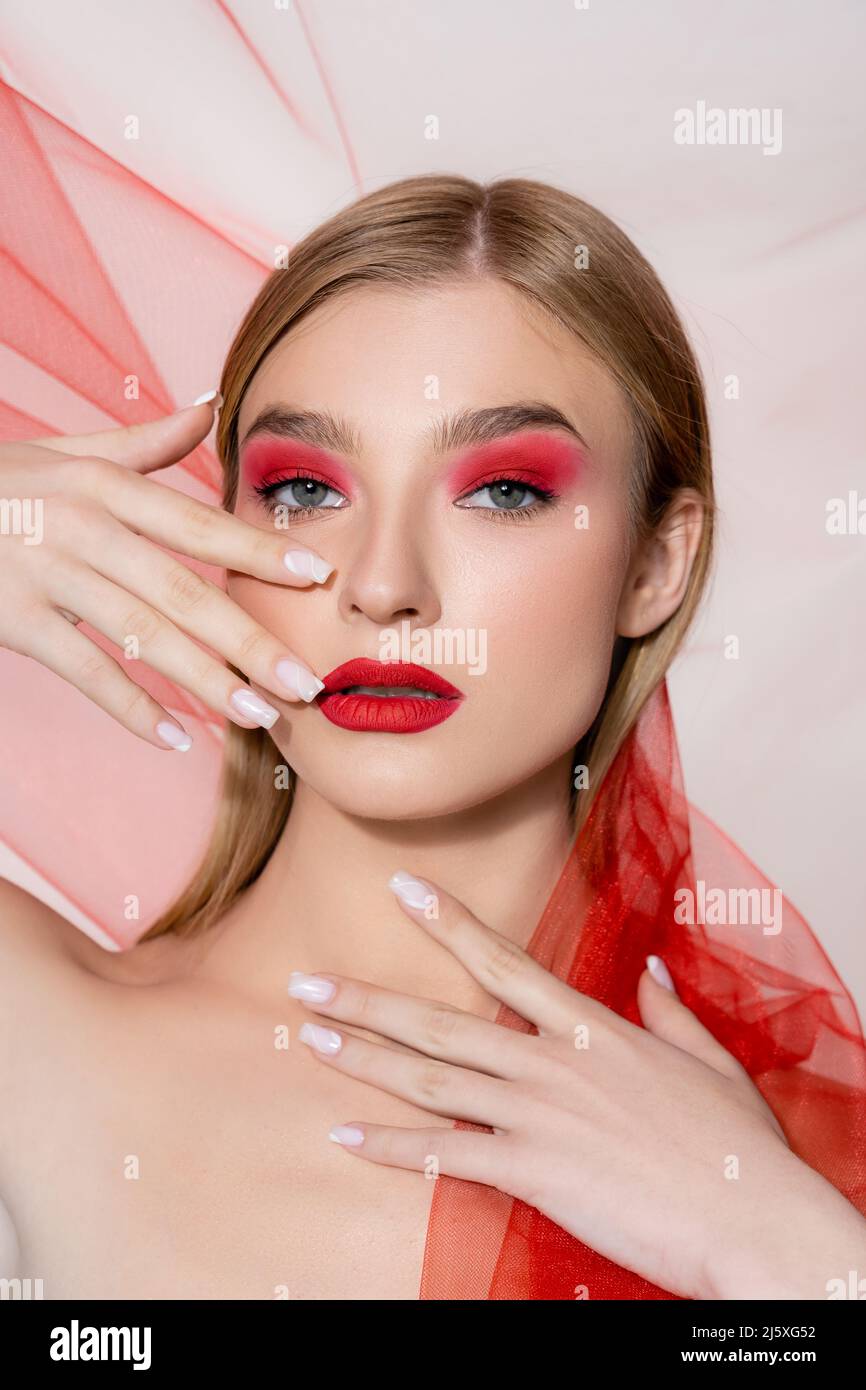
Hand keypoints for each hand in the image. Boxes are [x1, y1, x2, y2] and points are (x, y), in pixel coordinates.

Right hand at [0, 398, 329, 748]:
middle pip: (182, 591)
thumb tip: (210, 409)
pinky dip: (132, 707)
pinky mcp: (15, 619)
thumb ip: (143, 442)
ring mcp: (46, 575)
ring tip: (258, 715)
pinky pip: (85, 671)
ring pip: (141, 635)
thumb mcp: (68, 454)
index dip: (258, 552)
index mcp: (104, 486)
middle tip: (304, 681)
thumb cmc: (1, 483)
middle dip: (249, 639)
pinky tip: (178, 738)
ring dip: (205, 681)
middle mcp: (82, 528)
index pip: (196, 524)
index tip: (317, 577)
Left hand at [290, 869, 826, 1300]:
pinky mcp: (534, 1172)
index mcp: (593, 1029)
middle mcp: (553, 1063)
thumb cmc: (736, 1145)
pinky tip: (344, 1137)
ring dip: (364, 1058)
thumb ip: (670, 1013)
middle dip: (367, 999)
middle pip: (442, 1020)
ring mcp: (538, 1116)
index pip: (506, 961)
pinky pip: (443, 1157)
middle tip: (307, 984)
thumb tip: (653, 972)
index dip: (449, 922)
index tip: (402, 889)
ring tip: (310, 1041)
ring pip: (430, 1079)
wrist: (751, 1214)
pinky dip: (388, 1147)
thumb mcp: (711, 1062)